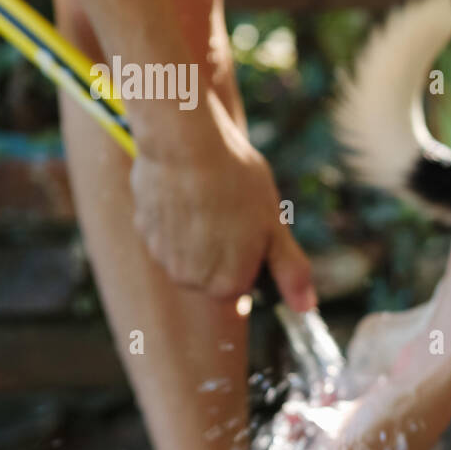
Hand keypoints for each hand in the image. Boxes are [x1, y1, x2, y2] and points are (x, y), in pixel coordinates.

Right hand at [130, 99, 315, 309]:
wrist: (185, 142)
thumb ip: (290, 271)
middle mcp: (189, 280)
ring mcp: (162, 256)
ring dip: (200, 231)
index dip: (254, 253)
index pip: (246, 282)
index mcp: (225, 285)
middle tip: (234, 208)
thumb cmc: (237, 183)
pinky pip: (168, 231)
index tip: (255, 226)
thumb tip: (306, 307)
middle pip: (215, 271)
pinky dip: (178, 215)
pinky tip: (187, 190)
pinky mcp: (143, 229)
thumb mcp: (275, 227)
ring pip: (191, 251)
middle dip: (226, 246)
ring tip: (210, 197)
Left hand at [295, 325, 450, 449]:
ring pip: (332, 439)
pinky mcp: (377, 414)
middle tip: (287, 429)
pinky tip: (326, 391)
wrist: (433, 372)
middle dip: (303, 447)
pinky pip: (344, 417)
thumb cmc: (394, 417)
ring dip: (313, 422)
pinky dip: (331, 406)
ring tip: (303, 405)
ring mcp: (378, 442)